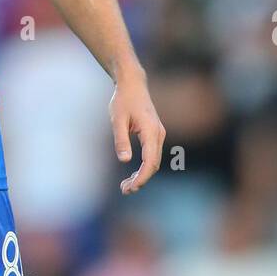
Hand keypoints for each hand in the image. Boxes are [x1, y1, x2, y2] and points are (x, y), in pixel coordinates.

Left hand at [109, 72, 165, 194]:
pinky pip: (152, 156)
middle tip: (124, 190)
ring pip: (154, 162)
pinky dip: (143, 168)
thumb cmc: (123, 100)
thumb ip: (121, 140)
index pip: (150, 161)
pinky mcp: (155, 135)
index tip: (130, 188)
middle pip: (154, 164)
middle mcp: (159, 134)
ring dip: (142, 176)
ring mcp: (158, 135)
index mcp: (151, 131)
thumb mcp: (117, 120)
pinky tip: (132, 176)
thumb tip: (124, 160)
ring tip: (125, 186)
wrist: (133, 85)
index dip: (142, 177)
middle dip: (141, 180)